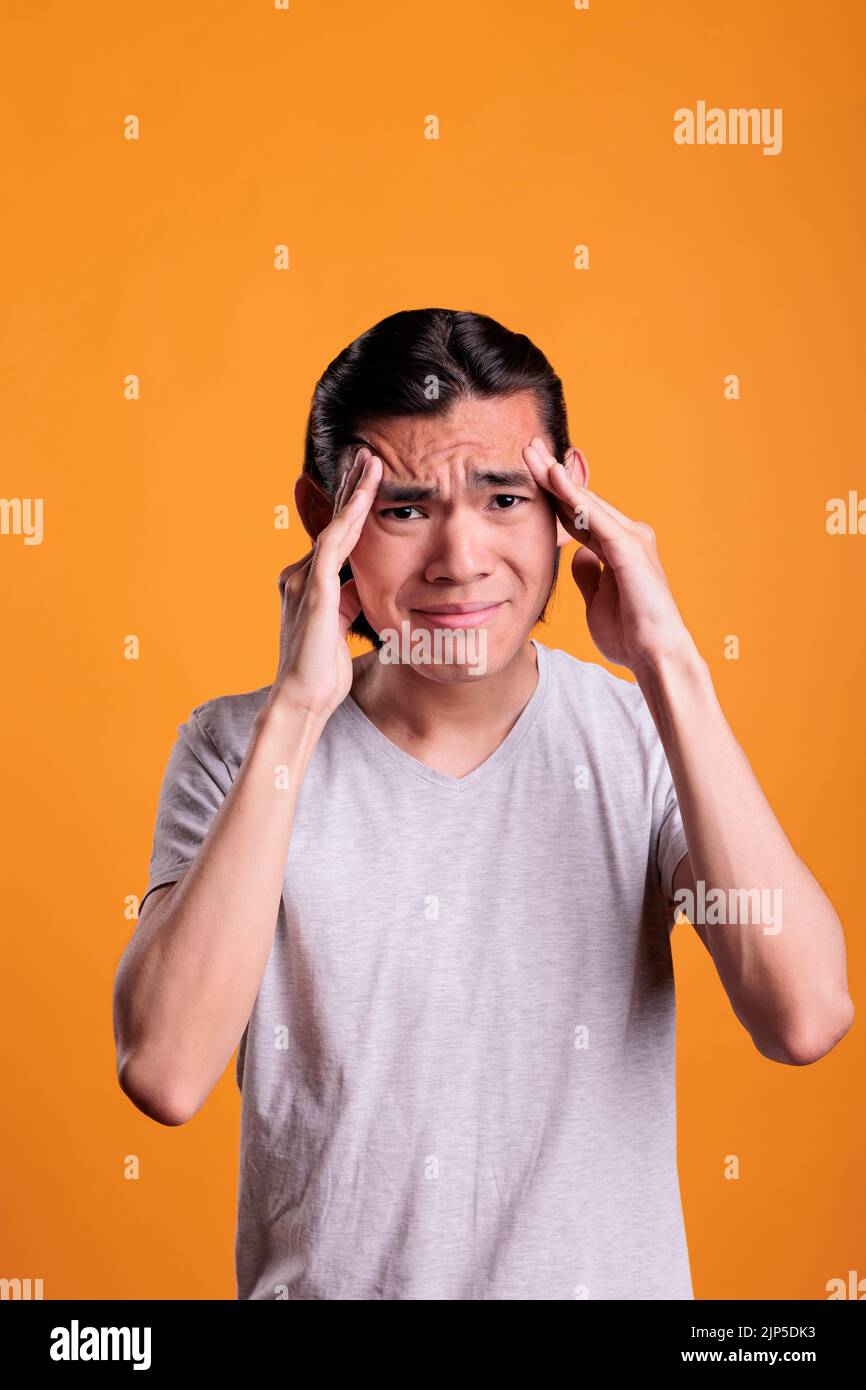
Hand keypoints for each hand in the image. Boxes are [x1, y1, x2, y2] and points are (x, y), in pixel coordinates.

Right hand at [264, 447, 382, 720]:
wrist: (302, 701)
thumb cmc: (323, 672)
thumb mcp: (342, 626)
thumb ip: (348, 599)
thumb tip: (360, 582)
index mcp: (307, 583)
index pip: (333, 536)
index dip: (348, 506)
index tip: (365, 478)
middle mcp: (299, 575)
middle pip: (330, 522)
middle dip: (349, 487)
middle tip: (366, 452)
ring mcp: (304, 581)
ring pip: (334, 526)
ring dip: (353, 492)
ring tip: (370, 460)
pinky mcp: (314, 592)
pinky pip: (335, 545)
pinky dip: (352, 517)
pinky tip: (366, 495)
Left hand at [523, 437, 694, 672]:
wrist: (654, 655)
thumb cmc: (629, 633)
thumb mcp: (597, 599)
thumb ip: (589, 575)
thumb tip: (578, 556)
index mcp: (615, 548)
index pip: (577, 514)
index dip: (553, 494)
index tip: (527, 472)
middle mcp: (626, 536)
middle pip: (581, 499)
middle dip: (552, 474)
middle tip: (527, 446)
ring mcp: (630, 539)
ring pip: (587, 502)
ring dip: (558, 477)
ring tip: (533, 453)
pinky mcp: (630, 548)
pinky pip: (596, 517)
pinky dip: (575, 497)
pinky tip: (555, 479)